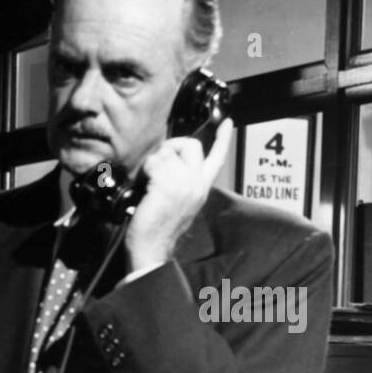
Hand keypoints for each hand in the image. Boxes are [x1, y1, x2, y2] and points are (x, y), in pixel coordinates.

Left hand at [125, 118, 233, 274]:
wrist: (152, 249)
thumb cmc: (159, 229)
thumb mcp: (180, 203)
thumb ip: (182, 182)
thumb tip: (173, 163)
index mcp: (202, 188)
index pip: (218, 159)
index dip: (223, 139)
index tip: (227, 123)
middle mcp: (197, 184)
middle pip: (192, 145)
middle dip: (173, 145)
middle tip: (160, 159)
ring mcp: (183, 185)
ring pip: (168, 154)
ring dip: (153, 163)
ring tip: (148, 181)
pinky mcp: (166, 187)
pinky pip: (154, 163)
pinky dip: (145, 170)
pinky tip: (144, 185)